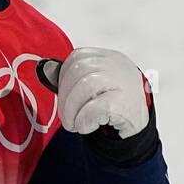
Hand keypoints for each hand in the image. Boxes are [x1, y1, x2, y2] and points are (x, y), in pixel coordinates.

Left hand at [36, 48, 151, 137]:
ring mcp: (124, 82)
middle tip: (67, 117)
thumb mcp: (92, 87)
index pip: (77, 57)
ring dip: (72, 110)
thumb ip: (71, 79)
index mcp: (108, 58)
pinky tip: (86, 127)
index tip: (63, 98)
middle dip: (65, 97)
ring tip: (74, 124)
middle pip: (79, 70)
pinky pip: (97, 107)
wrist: (138, 126)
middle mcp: (118, 65)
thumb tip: (45, 69)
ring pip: (86, 85)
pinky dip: (84, 119)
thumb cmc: (111, 103)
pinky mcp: (126, 103)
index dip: (63, 78)